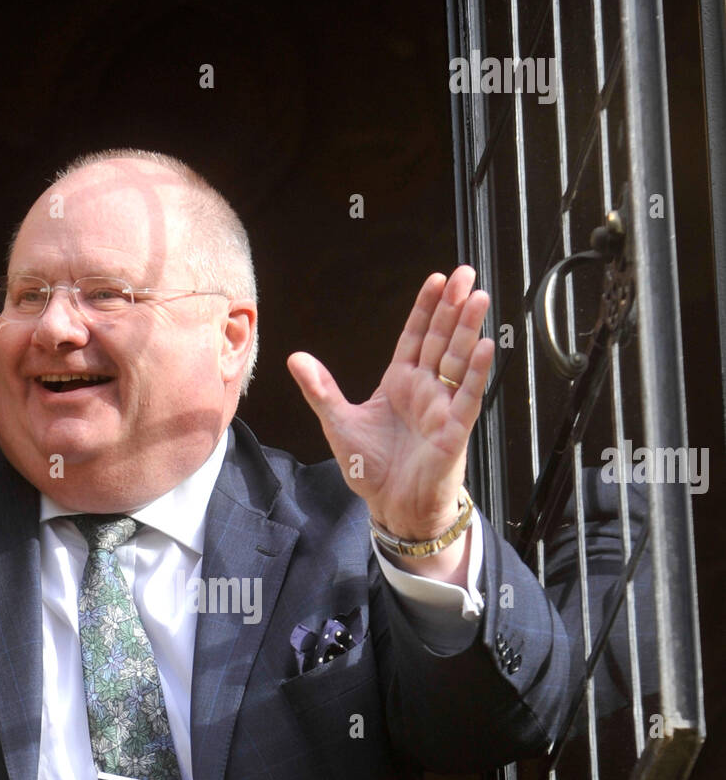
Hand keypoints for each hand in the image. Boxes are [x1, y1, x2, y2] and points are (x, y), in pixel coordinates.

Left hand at [287, 266, 493, 548]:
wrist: (389, 506)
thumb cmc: (370, 468)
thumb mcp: (337, 423)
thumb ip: (320, 390)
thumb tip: (295, 358)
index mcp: (399, 382)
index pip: (415, 336)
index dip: (426, 308)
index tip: (437, 279)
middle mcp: (424, 389)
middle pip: (441, 339)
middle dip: (453, 306)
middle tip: (466, 273)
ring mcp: (441, 407)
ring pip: (457, 360)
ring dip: (468, 329)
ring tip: (478, 297)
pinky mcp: (454, 429)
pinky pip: (467, 396)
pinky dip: (475, 372)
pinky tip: (483, 346)